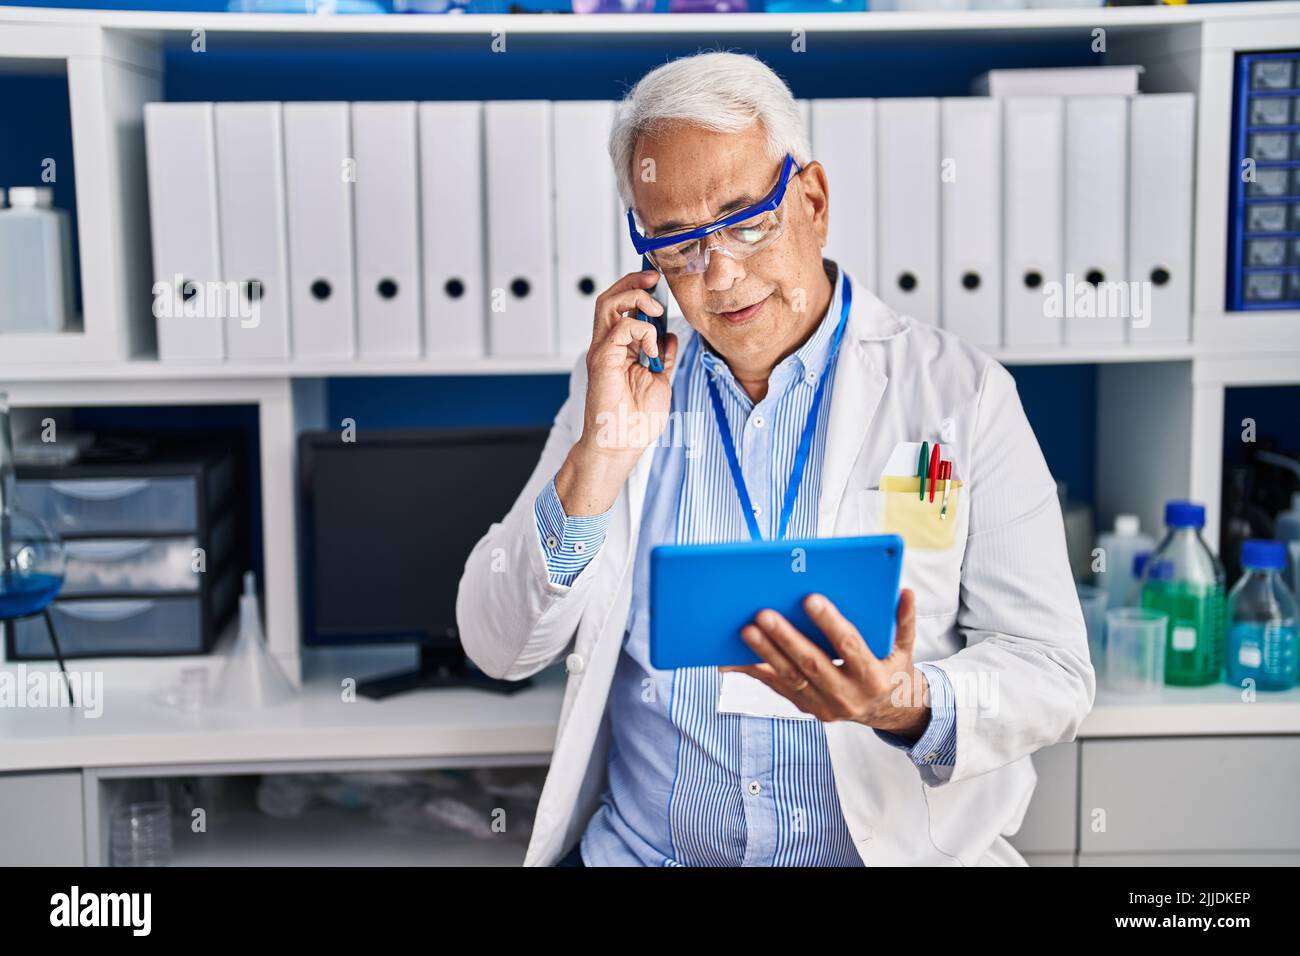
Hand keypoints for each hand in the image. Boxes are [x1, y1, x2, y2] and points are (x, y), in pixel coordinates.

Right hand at [556, 270, 679, 515]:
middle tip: (655, 278)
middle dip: (634, 281)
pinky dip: (641, 330)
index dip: (637, 289)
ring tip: (655, 310)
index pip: (622, 306)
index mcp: (619, 349)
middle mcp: (607, 346)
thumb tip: (670, 336)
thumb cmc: (636, 421)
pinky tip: (651, 349)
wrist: (622, 445)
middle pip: (610, 297)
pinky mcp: (603, 360)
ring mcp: (603, 351)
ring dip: (635, 298)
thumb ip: (664, 357)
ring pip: (609, 304)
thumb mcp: (660, 381)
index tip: (659, 282)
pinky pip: (620, 328)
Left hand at [720, 589, 929, 738]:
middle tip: (764, 614)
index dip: (829, 623)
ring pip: (790, 677)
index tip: (811, 599)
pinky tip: (732, 658)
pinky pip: (777, 687)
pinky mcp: (807, 707)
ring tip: (746, 630)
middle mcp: (847, 695)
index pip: (849, 645)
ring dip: (766, 653)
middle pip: (812, 663)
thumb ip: (903, 620)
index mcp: (872, 677)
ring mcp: (824, 705)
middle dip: (786, 638)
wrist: (887, 711)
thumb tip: (905, 592)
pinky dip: (754, 671)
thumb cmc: (893, 671)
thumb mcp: (905, 648)